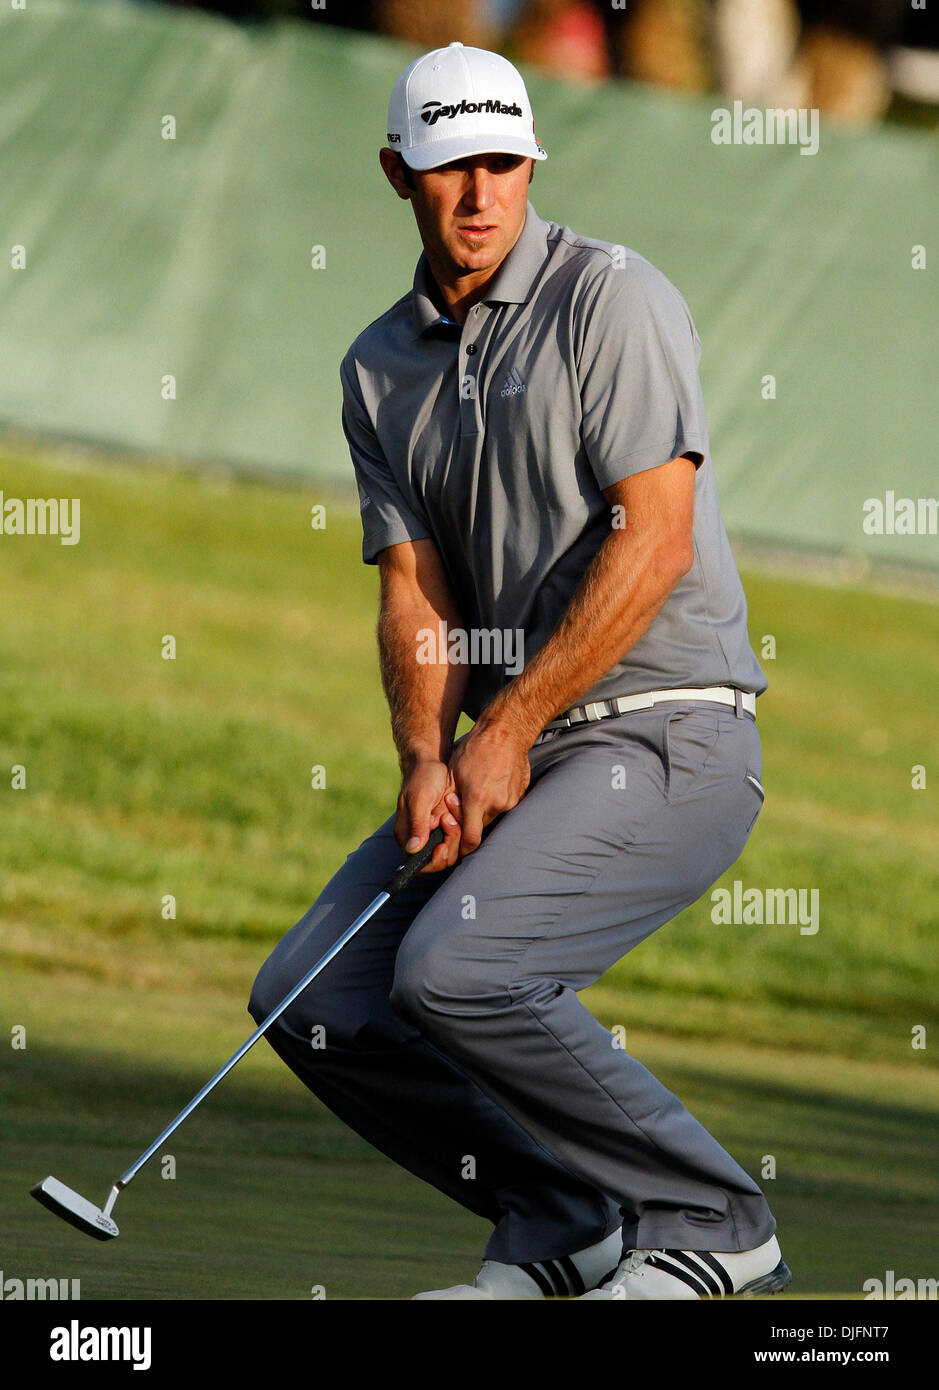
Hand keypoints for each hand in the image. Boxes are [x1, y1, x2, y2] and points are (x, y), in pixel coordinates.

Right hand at [394, 759, 461, 873]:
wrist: (430, 762)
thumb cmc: (423, 778)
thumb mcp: (421, 799)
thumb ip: (418, 824)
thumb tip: (413, 849)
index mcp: (406, 834)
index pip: (418, 864)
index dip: (434, 860)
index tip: (443, 845)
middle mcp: (416, 837)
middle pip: (436, 860)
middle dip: (448, 844)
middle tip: (449, 820)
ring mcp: (428, 832)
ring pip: (447, 850)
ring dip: (454, 835)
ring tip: (451, 814)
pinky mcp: (439, 826)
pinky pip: (451, 838)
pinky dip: (457, 829)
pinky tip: (455, 814)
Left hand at [446, 723, 530, 857]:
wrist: (506, 732)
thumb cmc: (475, 749)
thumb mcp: (452, 773)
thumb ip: (447, 801)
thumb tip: (440, 823)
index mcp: (477, 798)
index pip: (471, 840)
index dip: (462, 847)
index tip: (456, 846)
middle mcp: (497, 803)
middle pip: (481, 827)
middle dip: (470, 822)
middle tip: (462, 806)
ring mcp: (511, 800)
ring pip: (492, 816)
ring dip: (483, 810)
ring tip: (477, 790)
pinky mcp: (520, 795)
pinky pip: (504, 805)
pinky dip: (495, 801)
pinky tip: (490, 784)